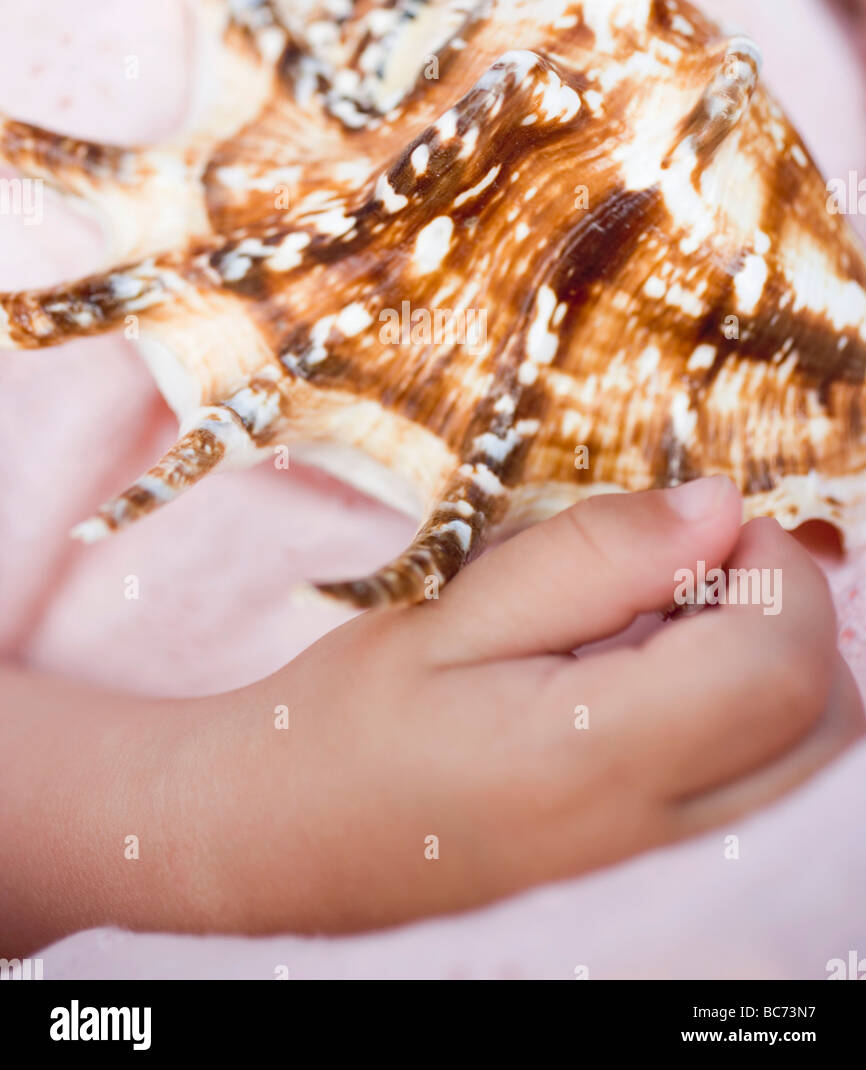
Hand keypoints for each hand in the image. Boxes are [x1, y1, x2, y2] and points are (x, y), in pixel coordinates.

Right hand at [175, 477, 863, 932]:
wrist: (283, 840)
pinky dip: (744, 708)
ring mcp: (652, 859)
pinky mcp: (642, 861)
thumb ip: (595, 558)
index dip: (772, 571)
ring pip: (805, 759)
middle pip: (824, 720)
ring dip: (772, 662)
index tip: (701, 527)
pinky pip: (757, 782)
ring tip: (662, 618)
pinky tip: (647, 671)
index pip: (777, 665)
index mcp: (595, 758)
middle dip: (790, 615)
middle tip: (689, 566)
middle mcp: (649, 829)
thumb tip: (721, 508)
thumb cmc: (350, 722)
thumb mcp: (457, 613)